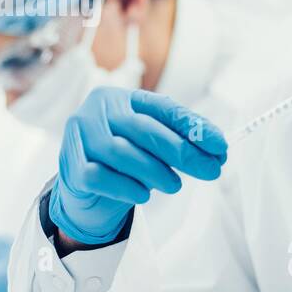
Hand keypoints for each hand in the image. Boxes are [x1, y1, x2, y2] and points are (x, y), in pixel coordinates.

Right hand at [51, 87, 227, 244]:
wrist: (84, 185)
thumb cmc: (124, 159)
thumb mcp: (149, 143)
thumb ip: (177, 140)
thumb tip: (217, 151)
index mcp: (121, 98)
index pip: (162, 108)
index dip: (193, 127)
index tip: (220, 145)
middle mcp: (97, 110)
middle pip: (142, 129)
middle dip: (180, 151)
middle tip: (209, 170)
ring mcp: (79, 136)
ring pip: (120, 152)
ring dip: (154, 171)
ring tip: (174, 185)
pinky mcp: (70, 165)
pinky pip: (99, 176)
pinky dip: (125, 187)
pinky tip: (142, 194)